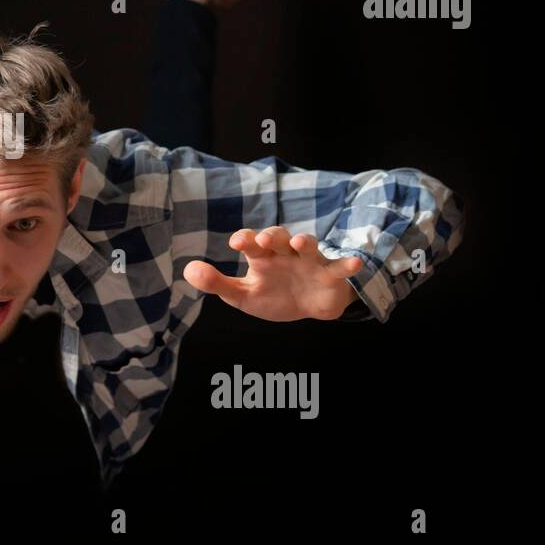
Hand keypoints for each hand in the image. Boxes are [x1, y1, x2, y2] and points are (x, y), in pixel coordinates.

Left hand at [184, 226, 363, 321]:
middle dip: (271, 236)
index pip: (252, 241)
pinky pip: (341, 267)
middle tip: (263, 241)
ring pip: (308, 245)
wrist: (309, 308)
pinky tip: (355, 263)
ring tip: (299, 243)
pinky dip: (348, 264)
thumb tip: (189, 270)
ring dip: (304, 241)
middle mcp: (286, 253)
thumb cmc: (274, 295)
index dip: (246, 238)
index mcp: (263, 257)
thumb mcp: (243, 295)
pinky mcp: (331, 275)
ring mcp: (310, 262)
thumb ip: (217, 284)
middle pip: (279, 236)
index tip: (238, 242)